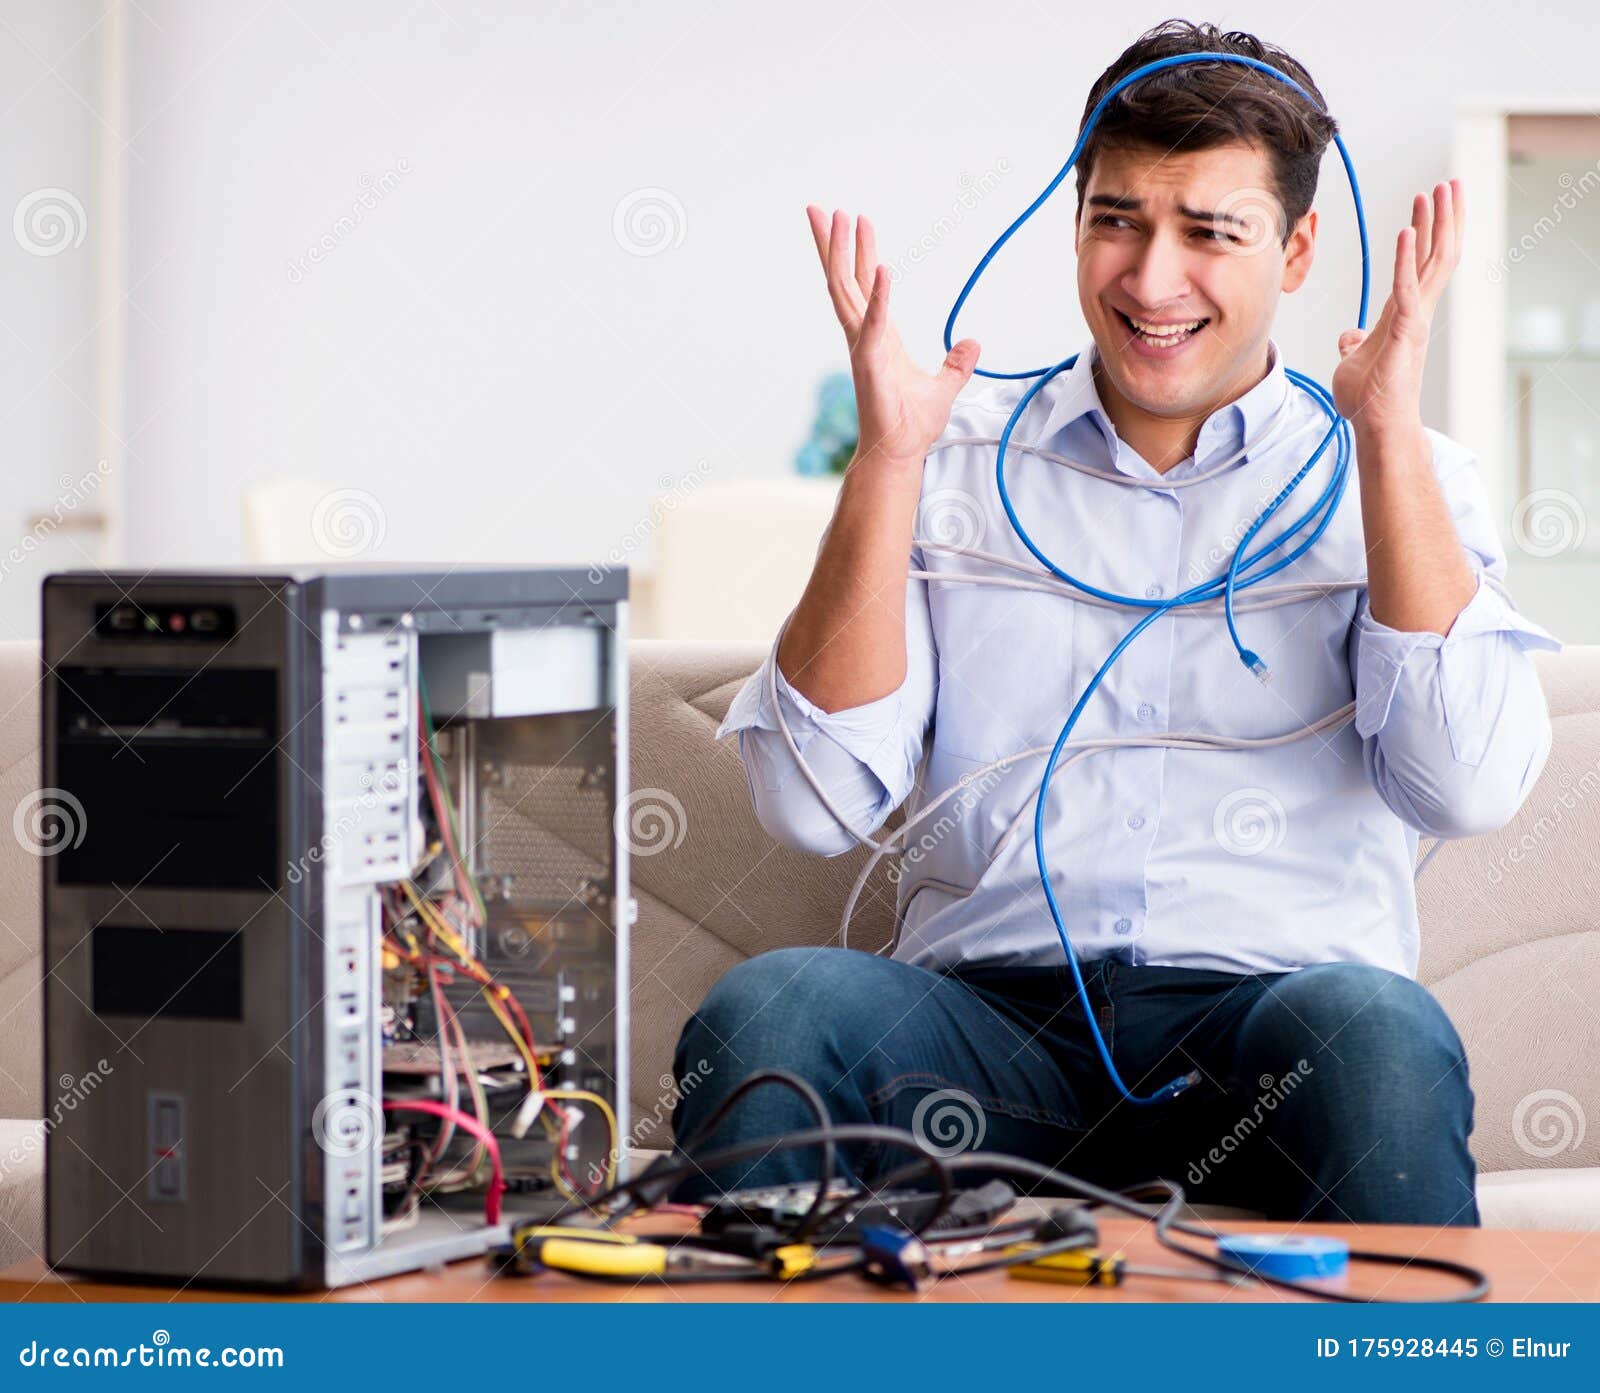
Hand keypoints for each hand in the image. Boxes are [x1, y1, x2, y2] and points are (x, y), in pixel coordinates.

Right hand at [806, 206, 980, 467]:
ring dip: (840, 254)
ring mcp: (862, 346)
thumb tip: (972, 343)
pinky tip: (883, 267)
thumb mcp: (944, 386)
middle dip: (831, 243)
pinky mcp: (869, 362)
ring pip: (845, 291)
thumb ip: (956, 363)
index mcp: (878, 336)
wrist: (901, 451)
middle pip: (843, 280)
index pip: (864, 286)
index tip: (856, 221)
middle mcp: (863, 335)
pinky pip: (875, 323)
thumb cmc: (911, 424)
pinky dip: (879, 296)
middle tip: (820, 207)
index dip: (860, 253)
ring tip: (836, 219)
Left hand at [1331, 179, 1462, 440]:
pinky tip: (1406, 231)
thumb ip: (1355, 343)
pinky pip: (1406, 289)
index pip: (1423, 262)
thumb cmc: (1368, 399)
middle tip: (1448, 182)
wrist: (1375, 426)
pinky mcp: (1404, 332)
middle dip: (1444, 216)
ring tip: (1437, 191)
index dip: (1427, 230)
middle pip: (1439, 253)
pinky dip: (1405, 260)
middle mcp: (1417, 311)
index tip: (1427, 201)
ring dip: (1434, 225)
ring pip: (1433, 263)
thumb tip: (1349, 335)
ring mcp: (1414, 321)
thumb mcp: (1353, 361)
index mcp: (1404, 313)